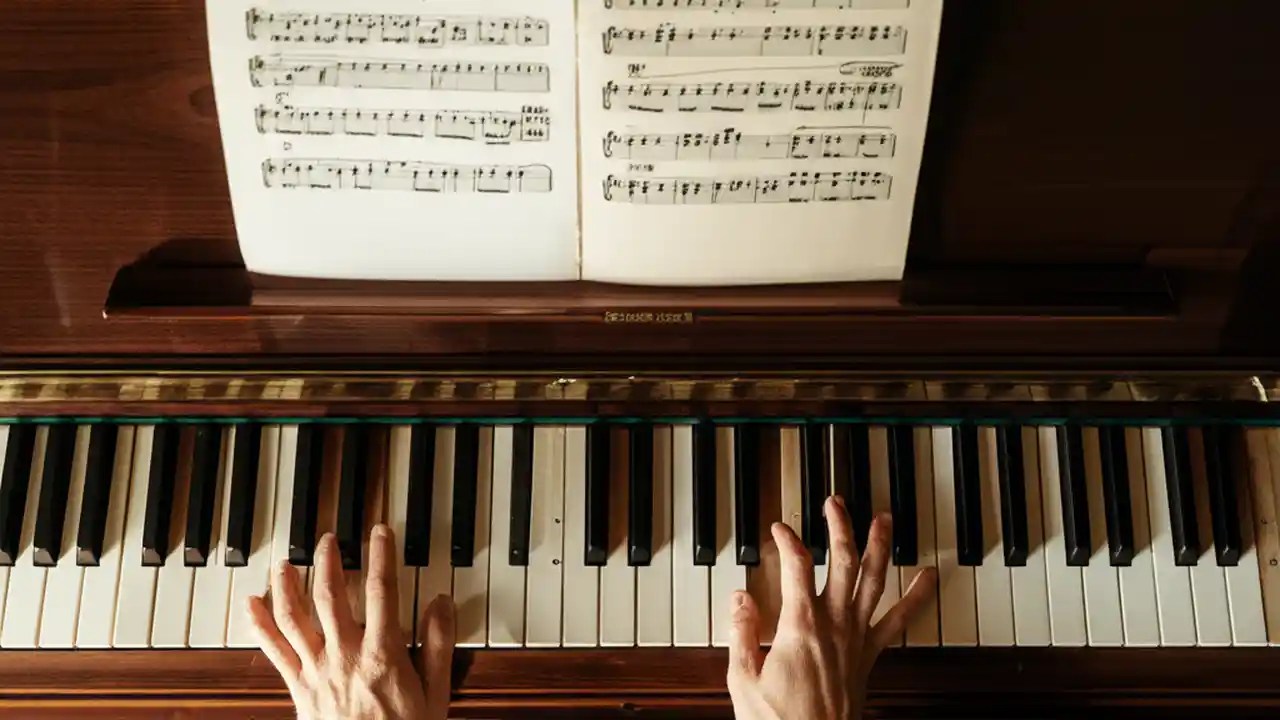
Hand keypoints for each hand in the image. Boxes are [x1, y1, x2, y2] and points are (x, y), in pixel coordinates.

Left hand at [246, 525, 454, 719]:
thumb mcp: (436, 693)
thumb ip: (438, 645)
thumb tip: (441, 603)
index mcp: (383, 654)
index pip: (383, 591)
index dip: (382, 556)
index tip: (381, 532)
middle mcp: (345, 657)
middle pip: (331, 597)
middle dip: (328, 562)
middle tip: (327, 538)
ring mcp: (318, 672)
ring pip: (295, 619)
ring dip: (288, 586)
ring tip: (285, 561)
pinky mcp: (300, 690)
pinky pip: (275, 652)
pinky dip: (260, 626)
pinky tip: (251, 605)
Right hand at [726, 498, 936, 719]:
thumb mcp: (742, 677)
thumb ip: (741, 632)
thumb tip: (739, 598)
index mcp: (800, 624)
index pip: (796, 565)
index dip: (787, 539)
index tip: (779, 528)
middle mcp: (834, 624)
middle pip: (842, 561)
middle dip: (839, 527)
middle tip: (836, 503)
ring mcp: (856, 638)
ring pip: (873, 581)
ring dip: (879, 546)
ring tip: (884, 519)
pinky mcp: (869, 654)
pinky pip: (898, 621)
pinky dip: (917, 598)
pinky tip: (928, 579)